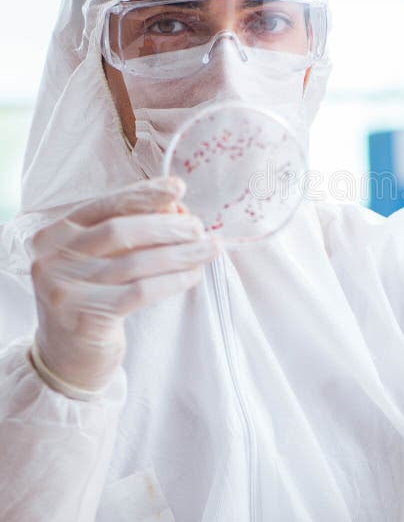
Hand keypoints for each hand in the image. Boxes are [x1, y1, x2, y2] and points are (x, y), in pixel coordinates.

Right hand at [29, 177, 220, 395]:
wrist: (68, 357)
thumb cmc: (93, 297)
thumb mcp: (101, 259)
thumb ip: (129, 232)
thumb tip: (176, 207)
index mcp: (54, 235)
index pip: (104, 205)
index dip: (143, 194)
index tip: (178, 189)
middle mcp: (52, 259)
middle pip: (120, 231)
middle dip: (167, 226)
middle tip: (199, 227)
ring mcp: (63, 290)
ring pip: (136, 263)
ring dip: (180, 254)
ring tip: (209, 249)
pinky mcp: (84, 318)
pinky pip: (140, 292)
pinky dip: (173, 281)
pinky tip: (193, 274)